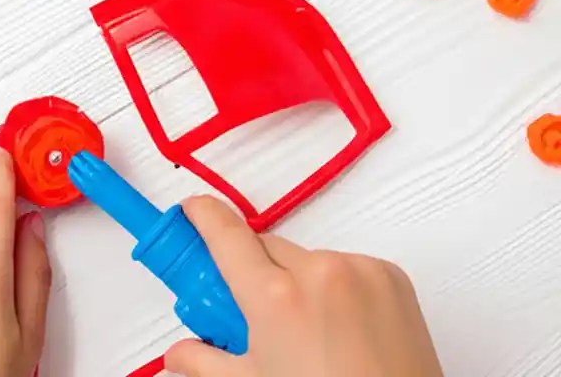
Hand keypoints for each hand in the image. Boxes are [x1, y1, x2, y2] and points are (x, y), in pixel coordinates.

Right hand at [166, 196, 442, 376]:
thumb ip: (204, 362)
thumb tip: (181, 353)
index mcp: (277, 297)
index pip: (224, 232)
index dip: (200, 215)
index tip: (190, 211)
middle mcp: (320, 272)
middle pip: (263, 247)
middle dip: (249, 272)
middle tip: (245, 313)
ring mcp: (361, 271)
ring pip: (305, 258)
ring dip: (294, 281)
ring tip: (303, 333)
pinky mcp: (391, 276)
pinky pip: (344, 266)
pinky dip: (333, 287)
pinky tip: (335, 328)